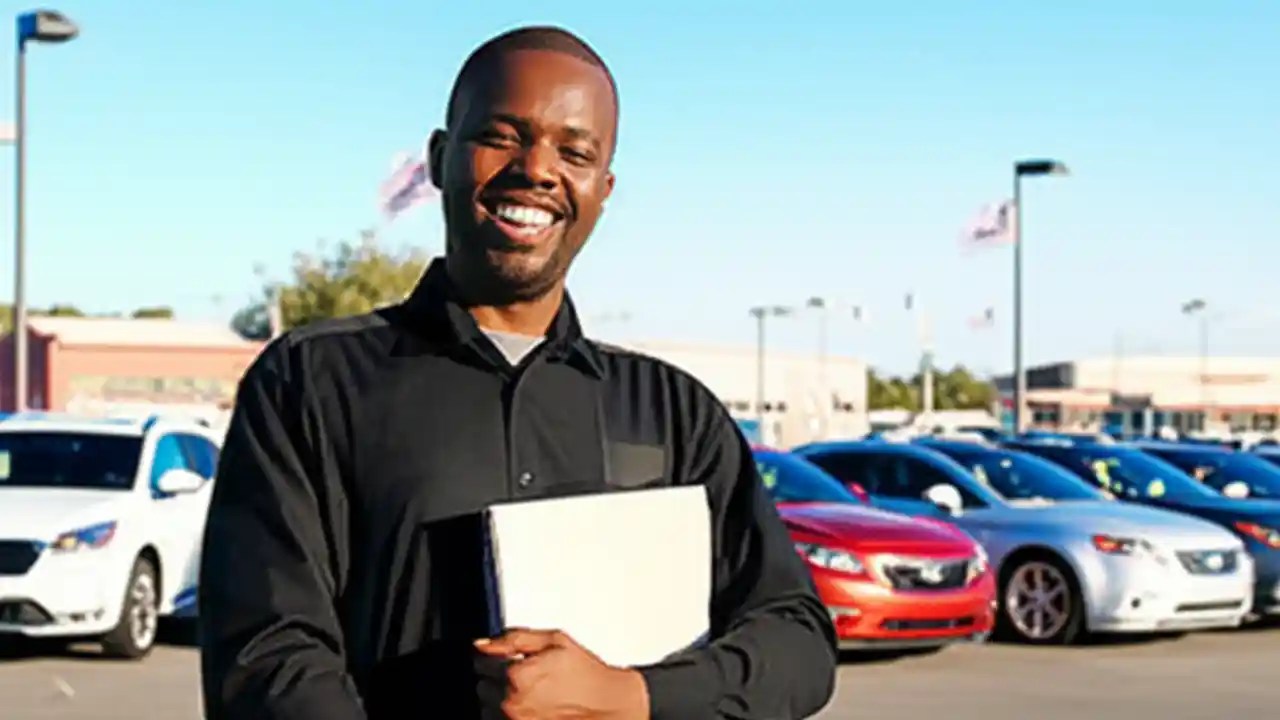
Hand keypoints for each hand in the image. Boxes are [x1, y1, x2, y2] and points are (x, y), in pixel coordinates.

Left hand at [475, 629, 648, 719]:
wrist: (611, 706)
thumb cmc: (587, 674)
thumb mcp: (555, 641)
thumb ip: (515, 638)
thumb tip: (484, 644)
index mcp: (518, 674)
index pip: (482, 665)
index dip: (497, 660)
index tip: (513, 662)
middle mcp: (513, 702)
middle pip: (485, 687)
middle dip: (501, 680)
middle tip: (532, 678)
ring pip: (493, 705)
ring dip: (507, 698)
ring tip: (537, 694)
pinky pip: (505, 716)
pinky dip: (516, 711)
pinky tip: (538, 705)